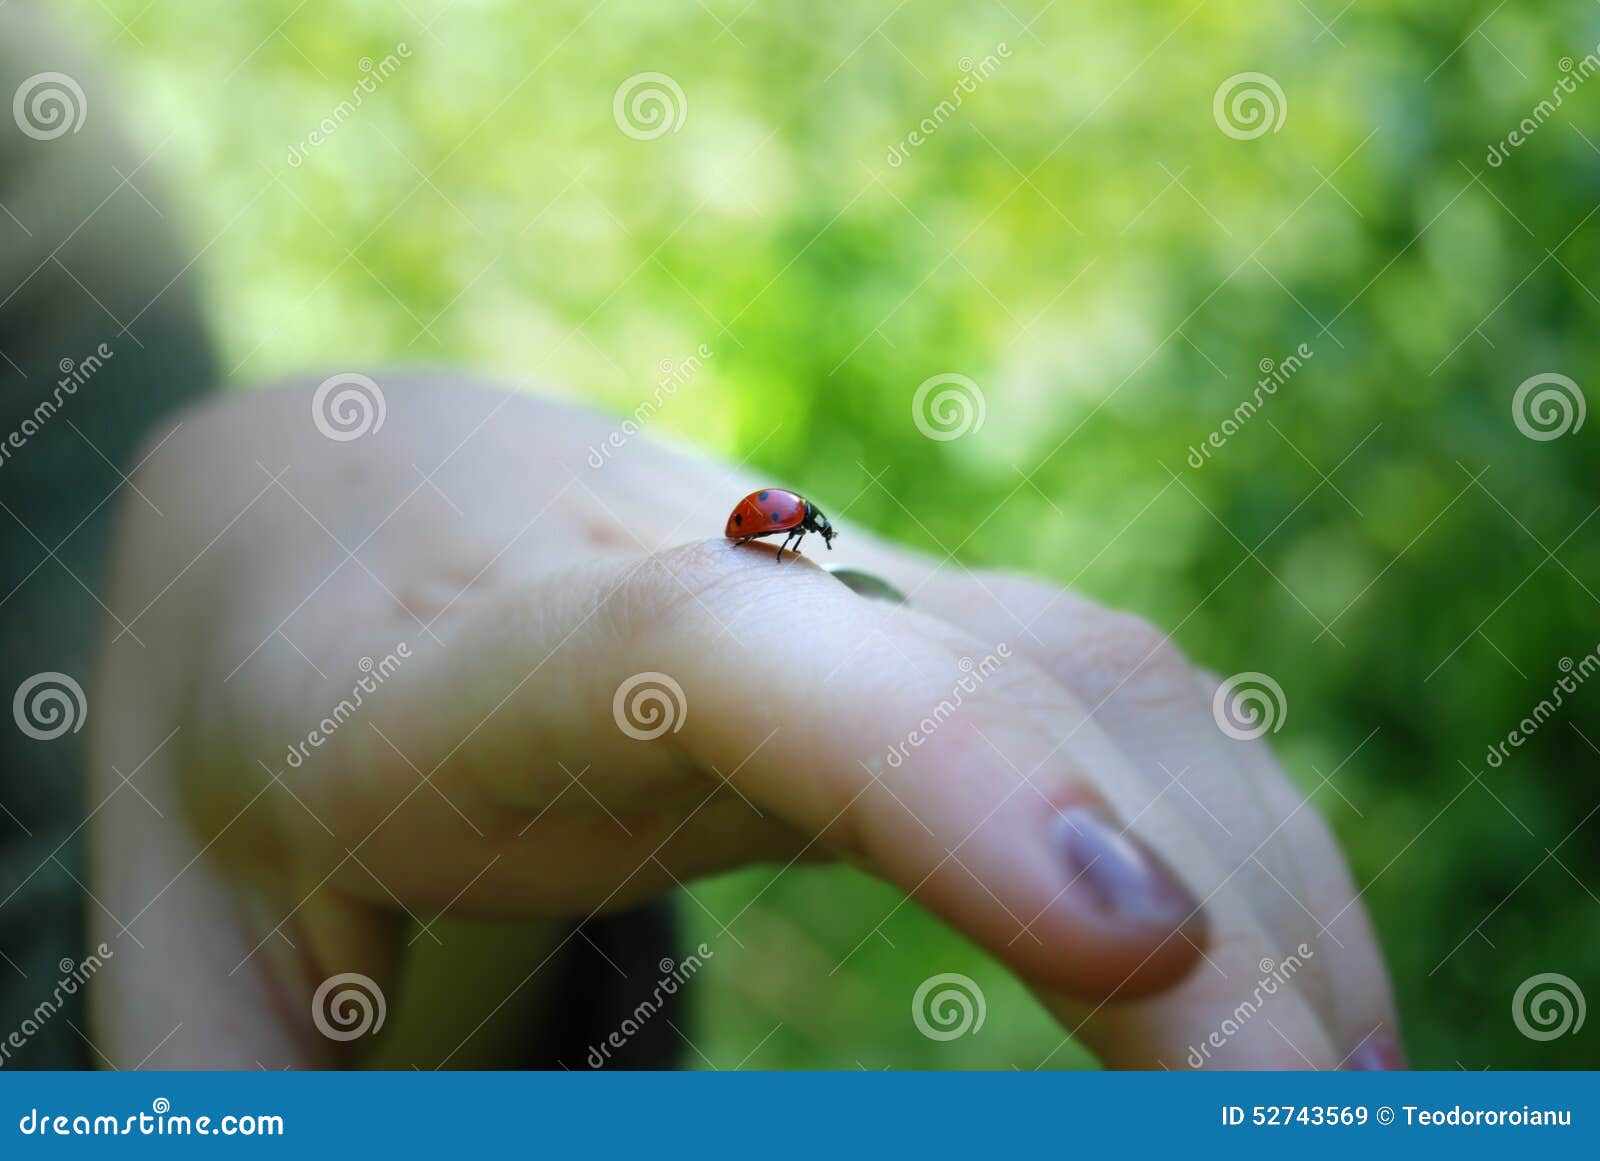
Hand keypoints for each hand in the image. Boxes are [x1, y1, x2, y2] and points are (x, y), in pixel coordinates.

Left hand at [88, 372, 1400, 1068]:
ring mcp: (805, 577)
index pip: (710, 650)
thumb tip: (390, 1157)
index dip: (937, 762)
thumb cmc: (236, 765)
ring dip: (1262, 877)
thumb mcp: (198, 977)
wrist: (319, 506)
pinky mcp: (885, 605)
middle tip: (1322, 1148)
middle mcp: (673, 579)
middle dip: (1200, 915)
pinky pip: (1105, 692)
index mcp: (454, 678)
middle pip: (983, 673)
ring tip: (1341, 1097)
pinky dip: (1231, 835)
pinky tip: (1277, 980)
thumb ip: (281, 1125)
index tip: (1134, 947)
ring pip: (1093, 669)